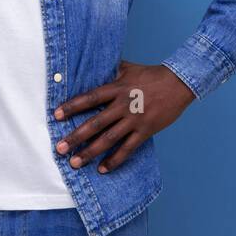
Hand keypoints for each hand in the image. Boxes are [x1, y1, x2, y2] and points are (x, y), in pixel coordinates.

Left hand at [53, 60, 195, 172]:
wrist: (179, 83)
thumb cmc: (152, 75)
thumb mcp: (128, 68)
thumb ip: (110, 70)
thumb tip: (92, 66)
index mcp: (117, 88)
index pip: (90, 98)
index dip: (73, 106)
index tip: (56, 115)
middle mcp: (124, 105)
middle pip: (96, 123)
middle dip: (76, 137)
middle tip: (59, 148)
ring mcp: (135, 119)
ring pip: (109, 139)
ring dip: (90, 152)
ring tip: (75, 162)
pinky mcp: (146, 130)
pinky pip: (128, 148)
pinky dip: (115, 160)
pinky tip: (102, 169)